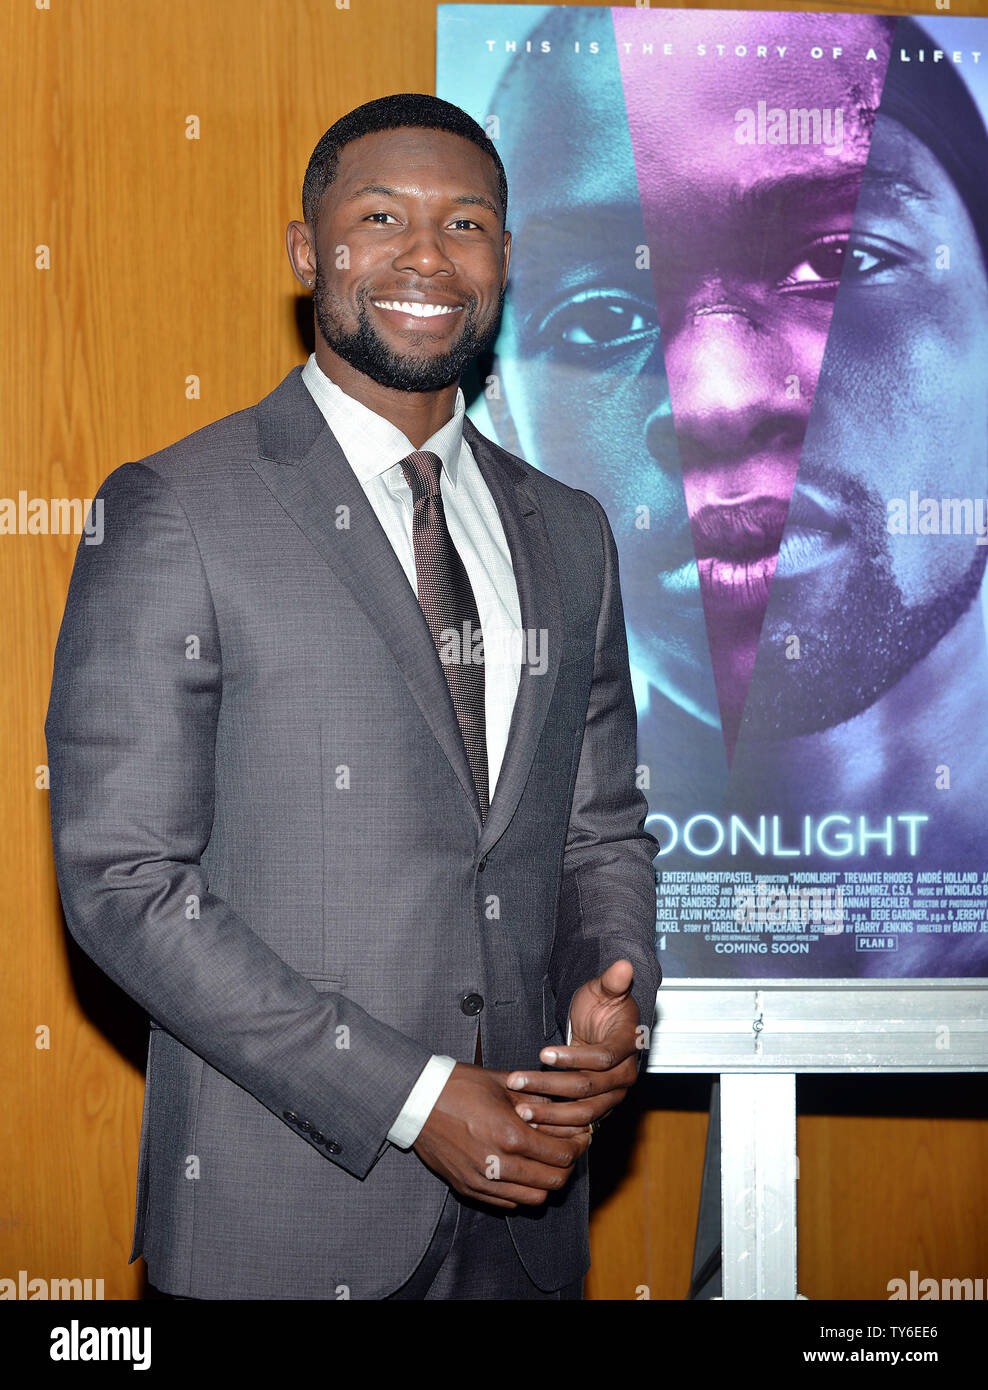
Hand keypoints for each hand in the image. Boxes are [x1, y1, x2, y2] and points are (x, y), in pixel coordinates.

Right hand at [412, 1061, 590, 1209]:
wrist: (416, 1101)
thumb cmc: (459, 1086)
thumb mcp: (504, 1083)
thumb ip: (538, 1099)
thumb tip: (566, 1109)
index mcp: (510, 1135)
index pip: (561, 1155)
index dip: (579, 1147)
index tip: (582, 1136)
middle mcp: (498, 1164)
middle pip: (553, 1181)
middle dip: (567, 1166)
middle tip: (569, 1150)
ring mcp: (481, 1181)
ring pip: (533, 1198)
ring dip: (546, 1182)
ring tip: (545, 1161)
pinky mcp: (468, 1189)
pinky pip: (508, 1202)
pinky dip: (522, 1191)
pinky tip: (521, 1169)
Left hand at [505, 959, 640, 1137]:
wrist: (605, 1024)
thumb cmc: (604, 1004)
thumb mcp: (605, 988)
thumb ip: (613, 980)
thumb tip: (624, 965)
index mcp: (629, 1045)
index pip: (602, 1057)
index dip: (573, 1057)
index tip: (542, 1053)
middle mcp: (625, 1075)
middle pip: (588, 1087)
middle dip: (550, 1086)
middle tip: (517, 1082)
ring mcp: (613, 1094)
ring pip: (584, 1111)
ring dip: (551, 1113)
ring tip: (522, 1110)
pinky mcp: (599, 1106)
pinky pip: (580, 1123)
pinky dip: (557, 1125)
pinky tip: (533, 1122)